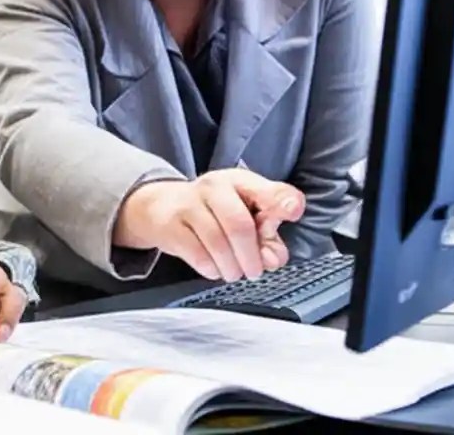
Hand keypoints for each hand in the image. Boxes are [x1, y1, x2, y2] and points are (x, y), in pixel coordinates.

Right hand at [114, 169, 304, 281]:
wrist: (159, 206)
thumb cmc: (211, 211)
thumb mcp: (243, 212)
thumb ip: (267, 236)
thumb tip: (272, 258)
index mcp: (240, 182)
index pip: (265, 189)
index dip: (281, 200)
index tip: (293, 211)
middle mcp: (213, 188)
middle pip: (239, 224)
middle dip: (251, 255)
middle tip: (254, 271)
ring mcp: (189, 205)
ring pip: (217, 243)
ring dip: (232, 267)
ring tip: (234, 272)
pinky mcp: (170, 226)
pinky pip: (198, 255)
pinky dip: (212, 269)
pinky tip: (214, 267)